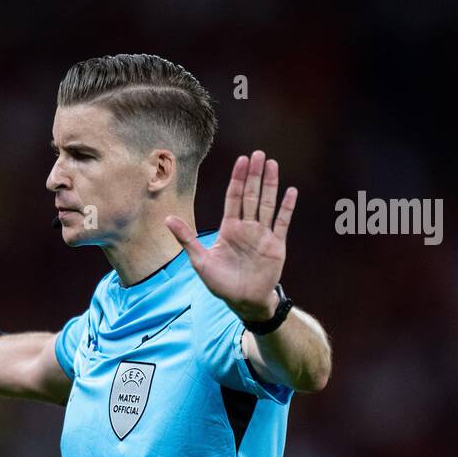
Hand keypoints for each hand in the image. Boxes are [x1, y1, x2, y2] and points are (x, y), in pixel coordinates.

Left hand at [164, 151, 296, 320]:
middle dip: (254, 175)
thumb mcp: (200, 261)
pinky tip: (290, 191)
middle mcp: (247, 227)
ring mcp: (262, 234)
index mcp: (229, 228)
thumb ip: (187, 238)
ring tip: (273, 164)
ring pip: (267, 204)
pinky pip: (282, 222)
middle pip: (251, 195)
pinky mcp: (276, 245)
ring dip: (270, 184)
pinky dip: (286, 207)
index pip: (233, 197)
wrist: (244, 302)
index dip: (237, 179)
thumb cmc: (221, 284)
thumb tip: (167, 219)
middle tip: (259, 154)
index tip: (241, 160)